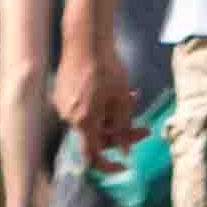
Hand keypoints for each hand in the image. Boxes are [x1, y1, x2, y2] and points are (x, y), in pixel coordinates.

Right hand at [55, 48, 142, 162]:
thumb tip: (124, 151)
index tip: (123, 166)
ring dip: (111, 117)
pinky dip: (99, 107)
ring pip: (91, 121)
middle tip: (144, 127)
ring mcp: (63, 105)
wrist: (86, 40)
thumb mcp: (122, 100)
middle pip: (96, 136)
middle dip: (120, 133)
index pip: (93, 156)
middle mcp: (69, 117)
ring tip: (132, 98)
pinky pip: (82, 108)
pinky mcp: (62, 94)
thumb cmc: (107, 68)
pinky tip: (113, 91)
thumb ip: (123, 128)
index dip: (108, 166)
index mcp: (84, 122)